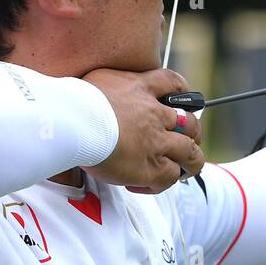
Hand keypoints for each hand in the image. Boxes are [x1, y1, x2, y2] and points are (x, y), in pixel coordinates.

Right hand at [81, 68, 204, 191]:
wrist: (72, 120)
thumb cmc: (72, 101)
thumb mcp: (95, 81)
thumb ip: (108, 88)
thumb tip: (98, 94)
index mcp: (140, 88)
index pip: (172, 82)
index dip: (182, 91)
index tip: (182, 99)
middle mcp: (154, 114)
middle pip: (190, 123)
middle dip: (193, 133)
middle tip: (187, 140)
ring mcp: (156, 142)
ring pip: (190, 154)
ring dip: (190, 162)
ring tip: (184, 169)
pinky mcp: (151, 167)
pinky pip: (168, 178)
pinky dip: (160, 183)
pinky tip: (140, 184)